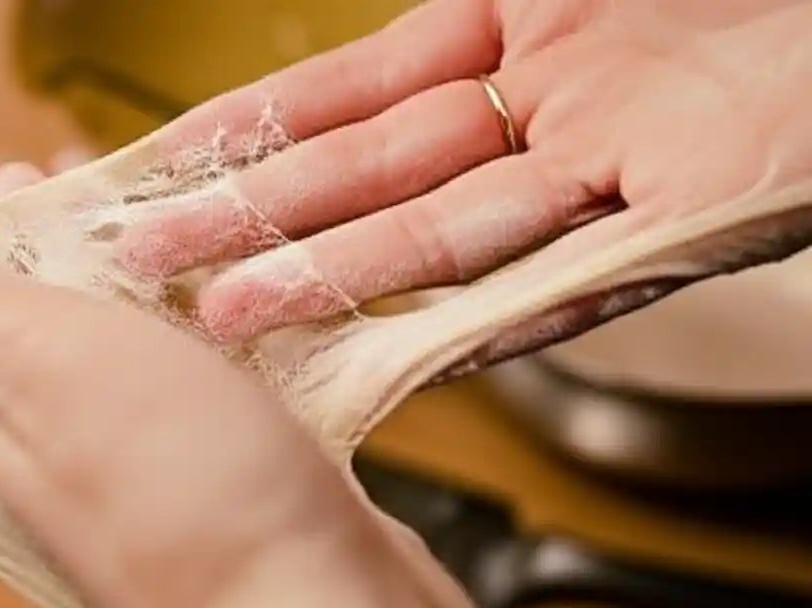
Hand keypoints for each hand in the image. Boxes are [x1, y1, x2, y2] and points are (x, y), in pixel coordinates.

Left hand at [0, 152, 525, 607]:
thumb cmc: (179, 505)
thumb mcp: (24, 353)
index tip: (10, 174)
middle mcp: (24, 467)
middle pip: (11, 328)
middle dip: (48, 248)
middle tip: (92, 183)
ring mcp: (114, 480)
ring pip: (100, 355)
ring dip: (123, 283)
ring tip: (163, 224)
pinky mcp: (193, 486)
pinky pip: (173, 388)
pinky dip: (189, 333)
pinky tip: (226, 306)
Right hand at [119, 0, 811, 355]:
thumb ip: (449, 0)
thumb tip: (345, 20)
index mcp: (504, 18)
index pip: (338, 90)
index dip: (239, 133)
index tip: (150, 174)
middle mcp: (538, 102)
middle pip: (365, 172)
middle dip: (249, 218)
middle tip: (144, 265)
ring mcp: (606, 164)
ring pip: (440, 234)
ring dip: (333, 278)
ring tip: (232, 318)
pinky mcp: (688, 216)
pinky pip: (573, 276)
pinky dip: (484, 312)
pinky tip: (393, 348)